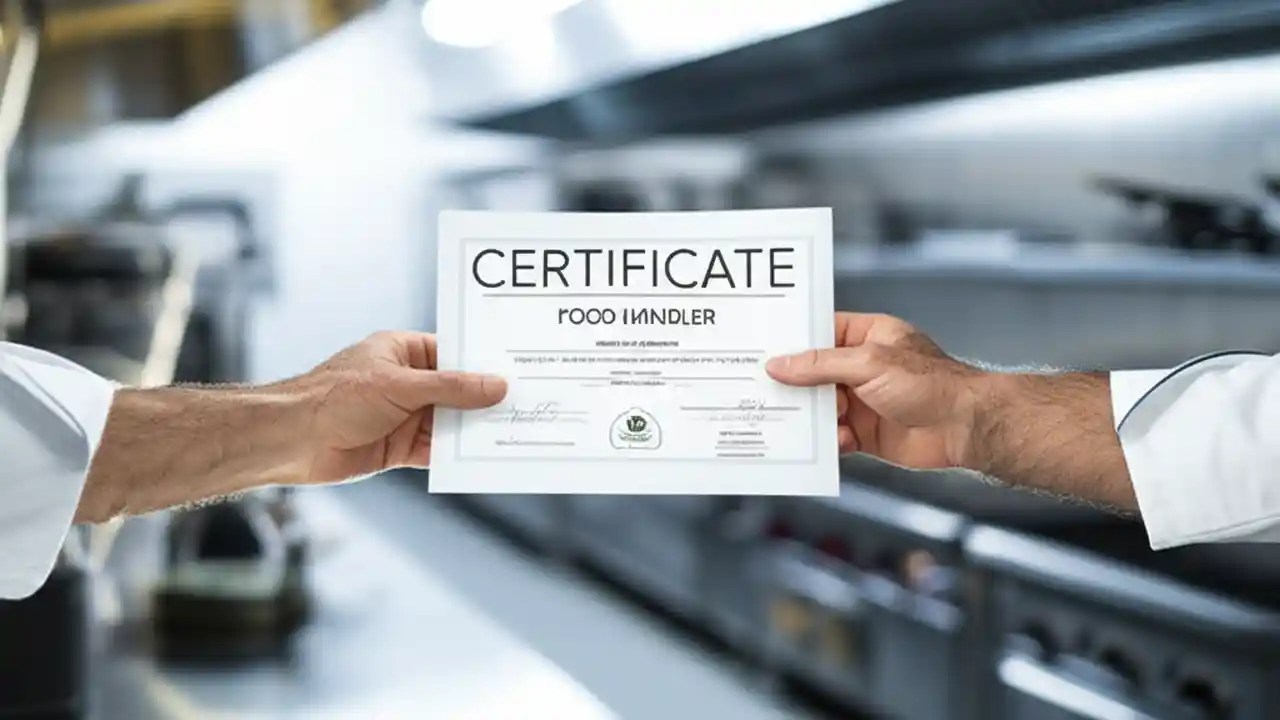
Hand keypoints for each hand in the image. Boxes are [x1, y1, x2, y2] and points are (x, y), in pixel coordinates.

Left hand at [296, 331, 505, 483]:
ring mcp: (404, 416)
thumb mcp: (401, 385)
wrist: (292, 440)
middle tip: (525, 404)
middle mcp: (407, 383)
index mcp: (404, 352)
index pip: (454, 354)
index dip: (483, 363)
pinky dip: (457, 455)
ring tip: (513, 432)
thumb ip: (451, 388)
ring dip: (474, 429)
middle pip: (457, 391)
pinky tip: (482, 458)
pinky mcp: (399, 448)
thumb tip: (495, 386)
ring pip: (450, 422)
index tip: (517, 370)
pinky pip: (437, 450)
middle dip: (485, 400)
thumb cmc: (335, 397)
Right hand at [766, 313, 983, 469]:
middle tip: (766, 389)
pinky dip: (832, 440)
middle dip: (795, 384)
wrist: (964, 427)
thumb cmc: (931, 384)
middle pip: (815, 373)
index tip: (763, 349)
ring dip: (812, 416)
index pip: (821, 333)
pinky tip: (837, 441)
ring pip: (822, 407)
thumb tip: (780, 364)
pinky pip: (836, 435)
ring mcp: (864, 400)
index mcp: (868, 336)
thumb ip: (820, 365)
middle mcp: (864, 366)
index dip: (793, 342)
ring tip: (799, 421)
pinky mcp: (867, 431)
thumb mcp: (868, 364)